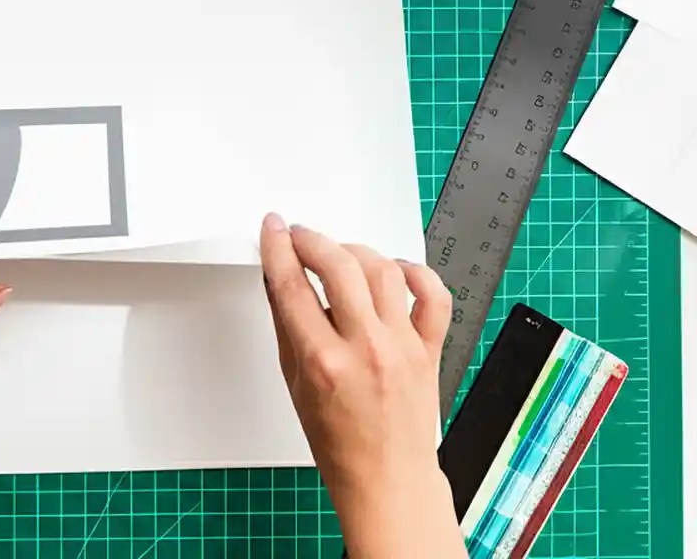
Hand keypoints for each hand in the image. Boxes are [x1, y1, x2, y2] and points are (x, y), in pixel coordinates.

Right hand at [259, 213, 464, 557]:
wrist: (387, 479)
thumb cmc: (338, 443)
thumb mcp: (295, 383)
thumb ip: (288, 326)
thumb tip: (280, 280)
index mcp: (322, 362)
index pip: (292, 286)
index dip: (278, 248)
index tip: (273, 229)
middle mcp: (365, 349)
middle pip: (338, 266)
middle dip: (312, 240)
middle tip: (299, 236)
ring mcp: (403, 347)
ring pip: (382, 270)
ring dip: (355, 250)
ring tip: (339, 253)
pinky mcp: (432, 349)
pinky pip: (433, 295)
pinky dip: (415, 272)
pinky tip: (394, 270)